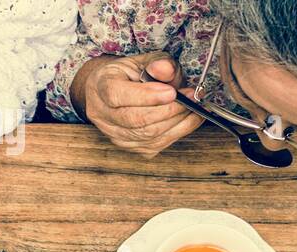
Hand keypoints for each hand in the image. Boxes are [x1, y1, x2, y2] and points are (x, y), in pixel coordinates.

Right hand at [70, 53, 203, 157]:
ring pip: (146, 136)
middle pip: (135, 120)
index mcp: (103, 87)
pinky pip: (153, 146)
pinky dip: (175, 133)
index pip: (118, 96)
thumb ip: (158, 62)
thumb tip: (168, 71)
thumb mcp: (143, 60)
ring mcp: (115, 135)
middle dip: (168, 110)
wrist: (112, 92)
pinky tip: (188, 120)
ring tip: (194, 107)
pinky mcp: (128, 147)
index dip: (146, 96)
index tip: (172, 92)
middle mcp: (103, 115)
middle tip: (191, 98)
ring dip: (175, 122)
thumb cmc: (130, 74)